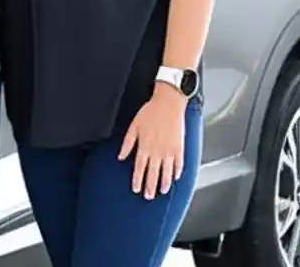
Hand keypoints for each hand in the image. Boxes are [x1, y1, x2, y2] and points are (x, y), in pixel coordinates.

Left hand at [117, 85, 187, 199]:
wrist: (168, 103)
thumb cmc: (150, 112)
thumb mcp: (133, 126)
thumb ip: (127, 143)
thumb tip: (120, 156)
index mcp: (145, 146)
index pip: (140, 168)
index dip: (137, 180)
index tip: (136, 189)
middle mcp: (157, 151)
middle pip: (153, 173)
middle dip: (150, 187)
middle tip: (148, 197)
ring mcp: (170, 150)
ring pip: (167, 171)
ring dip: (164, 183)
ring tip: (162, 191)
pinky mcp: (180, 147)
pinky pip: (179, 163)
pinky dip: (177, 172)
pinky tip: (175, 178)